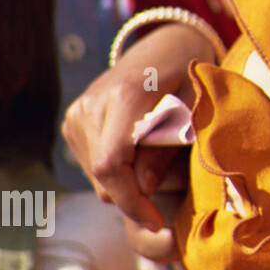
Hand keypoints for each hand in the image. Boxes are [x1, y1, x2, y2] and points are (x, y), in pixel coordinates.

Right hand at [62, 22, 210, 231]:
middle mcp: (91, 106)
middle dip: (136, 194)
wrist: (166, 47)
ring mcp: (76, 113)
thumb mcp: (196, 108)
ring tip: (159, 157)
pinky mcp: (73, 121)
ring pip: (97, 175)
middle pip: (103, 176)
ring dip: (128, 182)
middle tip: (172, 182)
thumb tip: (142, 188)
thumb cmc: (192, 77)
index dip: (132, 201)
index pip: (112, 165)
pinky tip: (141, 149)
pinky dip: (119, 169)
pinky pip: (93, 164)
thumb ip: (170, 146)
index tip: (158, 222)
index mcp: (125, 97)